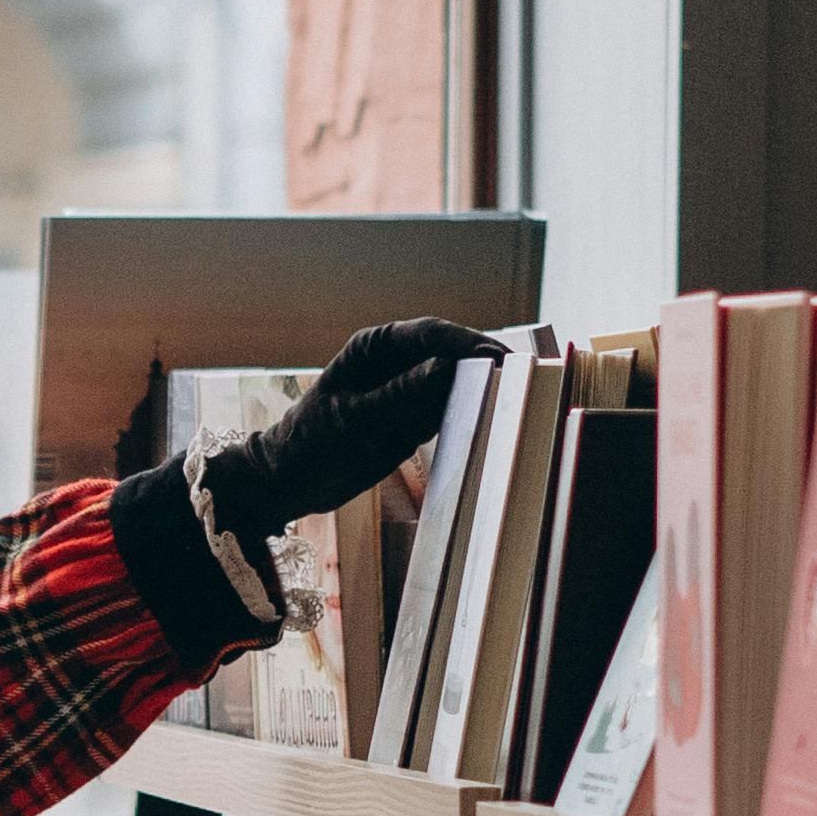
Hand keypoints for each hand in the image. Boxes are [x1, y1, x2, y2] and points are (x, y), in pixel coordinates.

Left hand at [201, 316, 494, 562]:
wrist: (291, 481)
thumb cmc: (309, 443)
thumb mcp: (354, 420)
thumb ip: (400, 395)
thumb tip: (446, 367)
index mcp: (376, 347)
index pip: (431, 334)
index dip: (467, 342)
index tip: (498, 357)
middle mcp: (398, 363)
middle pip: (453, 355)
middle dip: (486, 365)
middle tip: (525, 380)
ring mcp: (410, 391)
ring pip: (458, 383)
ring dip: (486, 392)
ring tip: (521, 403)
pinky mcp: (417, 419)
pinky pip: (452, 412)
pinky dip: (473, 417)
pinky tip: (497, 425)